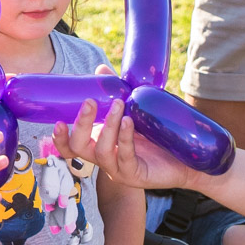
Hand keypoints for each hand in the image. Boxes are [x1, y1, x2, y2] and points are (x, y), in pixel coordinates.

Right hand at [52, 98, 196, 191]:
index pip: (70, 147)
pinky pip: (125, 157)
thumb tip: (101, 69)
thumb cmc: (158, 135)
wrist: (186, 158)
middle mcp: (104, 159)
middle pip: (78, 148)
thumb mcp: (135, 111)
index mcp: (99, 144)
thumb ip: (117, 93)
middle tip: (89, 102)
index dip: (59, 138)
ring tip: (119, 106)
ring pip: (101, 151)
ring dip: (107, 126)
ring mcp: (118, 169)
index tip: (58, 120)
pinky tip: (128, 123)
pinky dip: (124, 138)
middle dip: (81, 124)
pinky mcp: (135, 175)